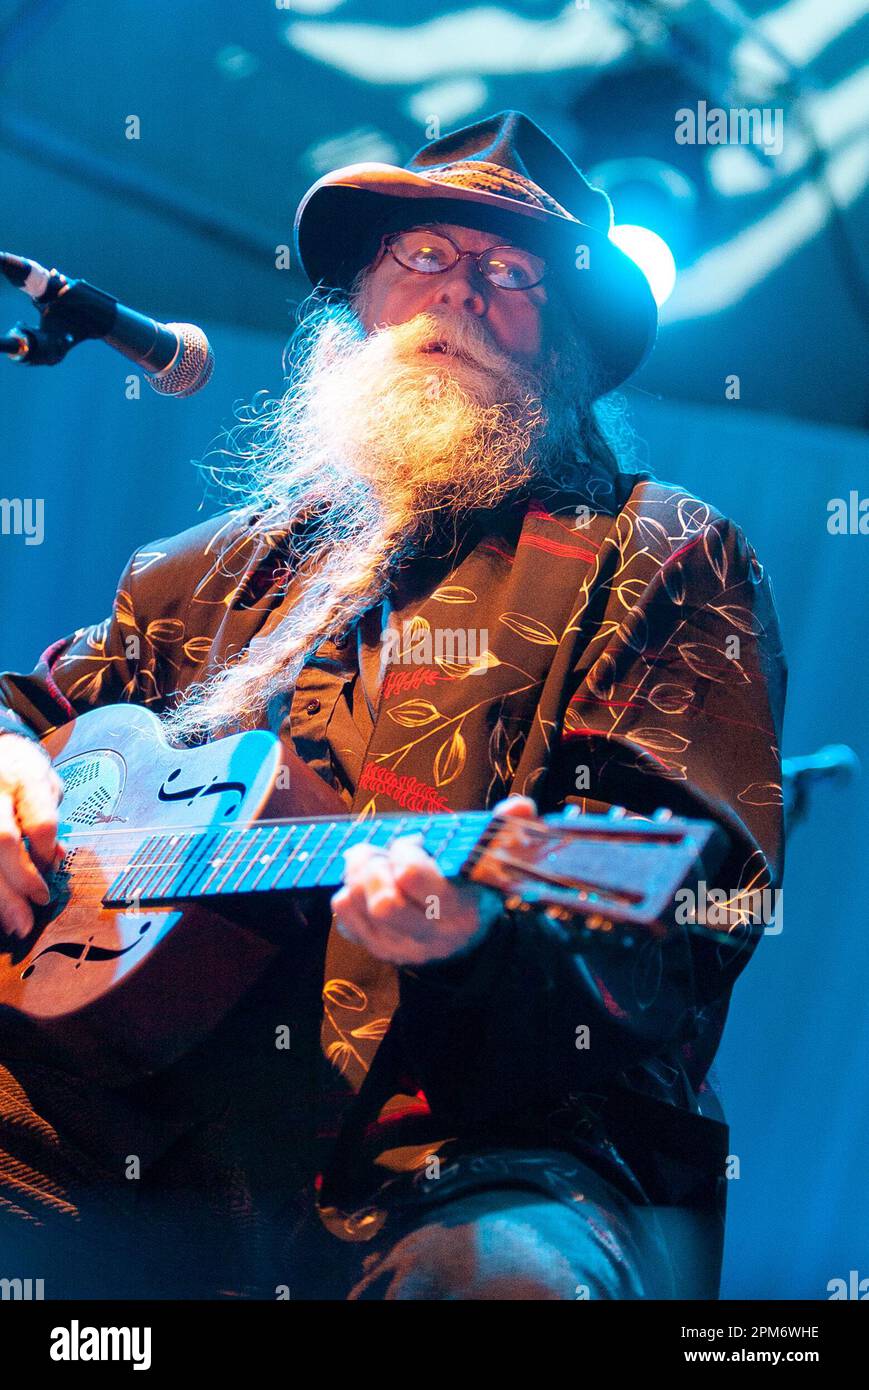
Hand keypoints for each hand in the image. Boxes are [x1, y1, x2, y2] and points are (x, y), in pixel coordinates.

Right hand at [0, 733, 64, 938]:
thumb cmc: (24, 773)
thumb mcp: (46, 786)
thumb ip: (49, 820)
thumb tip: (54, 859)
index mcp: (25, 780)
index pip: (39, 822)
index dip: (45, 852)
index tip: (52, 868)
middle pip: (2, 842)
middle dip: (21, 882)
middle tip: (36, 909)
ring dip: (0, 896)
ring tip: (15, 924)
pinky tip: (0, 912)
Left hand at [330, 794, 536, 965]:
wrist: (466, 941)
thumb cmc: (473, 888)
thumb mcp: (491, 864)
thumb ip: (504, 833)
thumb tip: (520, 807)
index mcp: (459, 909)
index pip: (414, 878)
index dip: (405, 852)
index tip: (411, 843)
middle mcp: (429, 934)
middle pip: (384, 904)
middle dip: (372, 867)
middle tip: (377, 852)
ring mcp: (400, 947)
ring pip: (360, 907)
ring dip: (356, 875)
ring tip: (368, 862)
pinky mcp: (378, 949)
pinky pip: (345, 918)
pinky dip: (347, 894)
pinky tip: (363, 885)